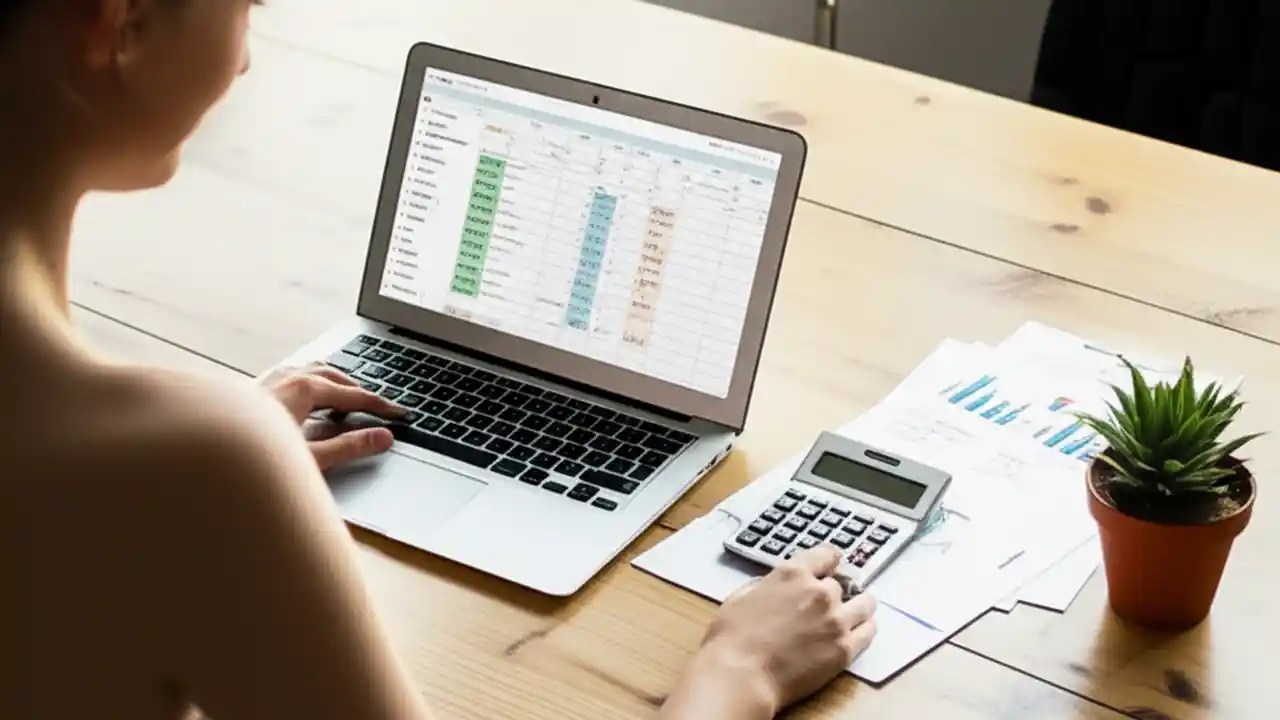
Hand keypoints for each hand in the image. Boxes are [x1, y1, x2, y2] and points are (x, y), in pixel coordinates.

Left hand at [261, 364, 406, 469]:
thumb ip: (349, 447)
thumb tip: (381, 438)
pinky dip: (314, 383)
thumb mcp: (309, 457)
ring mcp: (271, 380)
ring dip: (336, 383)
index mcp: (305, 388)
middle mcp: (288, 377)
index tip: (399, 414)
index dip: (381, 405)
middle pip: (336, 376)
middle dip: (360, 391)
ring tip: (350, 400)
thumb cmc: (251, 455)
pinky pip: (295, 375)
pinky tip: (310, 399)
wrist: (203, 451)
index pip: (355, 395)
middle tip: (379, 408)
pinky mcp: (257, 388)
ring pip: (314, 370)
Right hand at [662, 546, 876, 718]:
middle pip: (839, 585)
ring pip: (863, 604)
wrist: (741, 675)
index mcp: (792, 574)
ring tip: (858, 610)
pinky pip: (868, 632)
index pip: (826, 555)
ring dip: (859, 605)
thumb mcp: (741, 596)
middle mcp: (819, 592)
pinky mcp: (844, 649)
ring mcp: (835, 621)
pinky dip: (866, 628)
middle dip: (832, 593)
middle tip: (826, 603)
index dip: (829, 561)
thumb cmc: (732, 638)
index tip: (832, 565)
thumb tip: (775, 587)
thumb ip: (766, 586)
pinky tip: (862, 628)